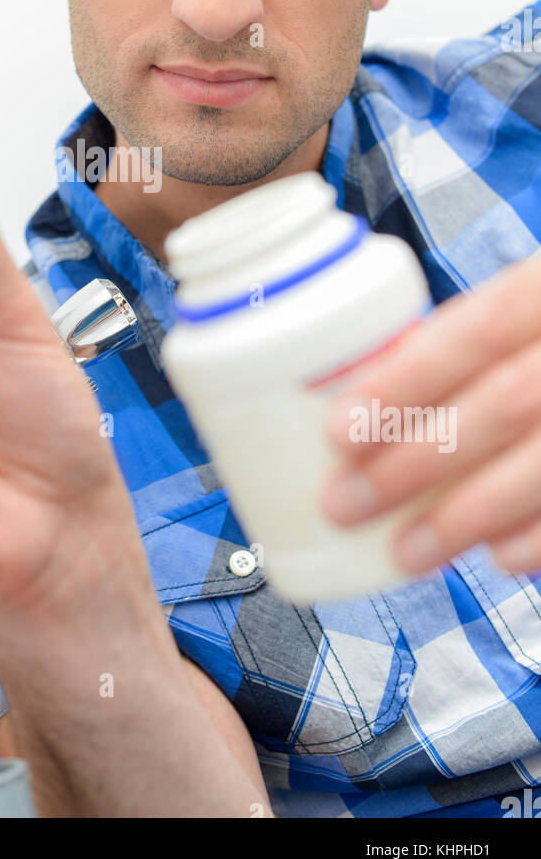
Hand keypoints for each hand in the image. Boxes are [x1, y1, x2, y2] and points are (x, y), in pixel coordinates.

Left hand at [319, 256, 540, 575]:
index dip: (406, 382)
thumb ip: (466, 339)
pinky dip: (539, 533)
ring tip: (406, 551)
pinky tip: (497, 557)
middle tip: (344, 504)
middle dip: (415, 461)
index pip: (478, 330)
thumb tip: (365, 400)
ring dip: (466, 515)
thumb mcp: (523, 301)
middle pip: (502, 405)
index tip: (338, 430)